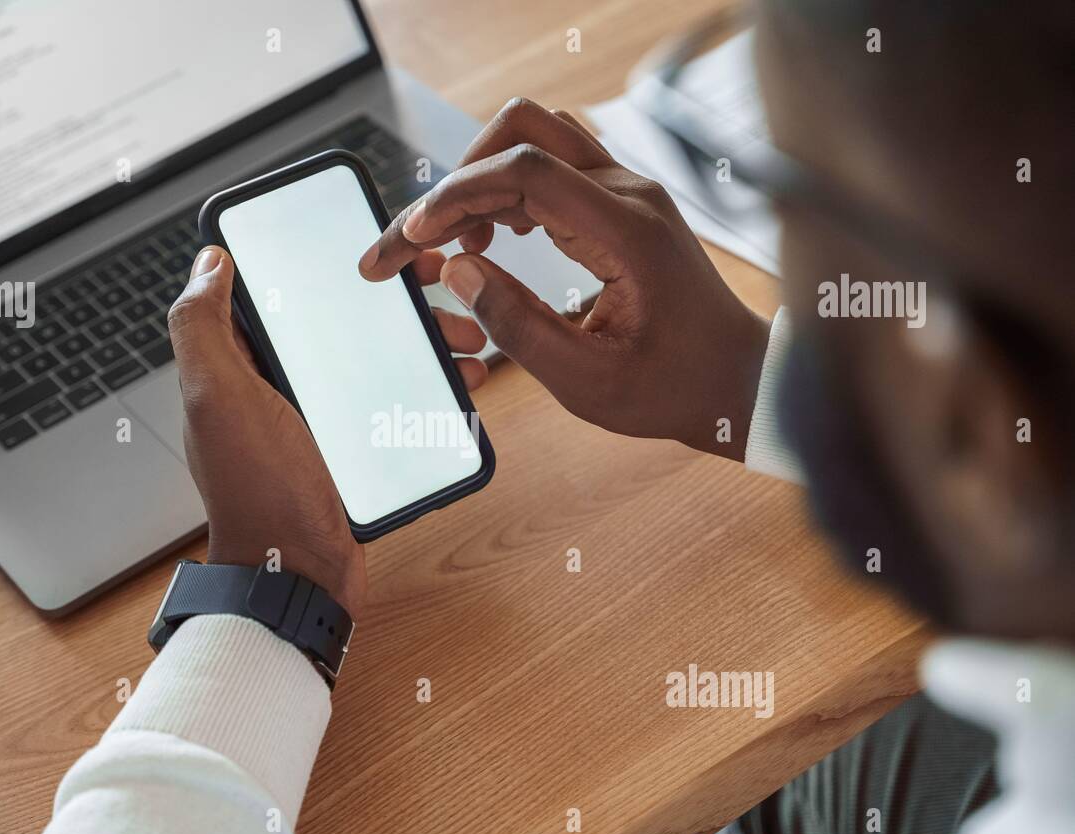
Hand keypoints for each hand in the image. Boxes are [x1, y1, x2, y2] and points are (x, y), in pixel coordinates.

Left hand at [167, 246, 489, 618]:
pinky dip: (427, 386)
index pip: (280, 293)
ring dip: (421, 339)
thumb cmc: (257, 490)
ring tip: (464, 338)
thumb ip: (203, 327)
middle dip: (391, 299)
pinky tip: (458, 380)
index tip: (373, 245)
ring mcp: (317, 418)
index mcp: (240, 366)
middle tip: (438, 284)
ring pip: (375, 358)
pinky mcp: (351, 448)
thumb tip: (208, 261)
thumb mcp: (218, 397)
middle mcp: (274, 387)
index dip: (323, 263)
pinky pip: (392, 401)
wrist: (297, 574)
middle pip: (338, 320)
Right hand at [359, 98, 768, 459]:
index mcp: (628, 231)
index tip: (413, 237)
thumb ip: (517, 326)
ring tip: (450, 243)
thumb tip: (458, 272)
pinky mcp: (620, 203)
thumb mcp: (586, 380)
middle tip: (416, 239)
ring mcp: (628, 191)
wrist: (734, 380)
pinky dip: (506, 191)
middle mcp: (630, 193)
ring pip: (535, 140)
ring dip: (481, 179)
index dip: (456, 195)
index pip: (526, 171)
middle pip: (524, 131)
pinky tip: (487, 241)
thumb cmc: (672, 386)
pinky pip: (551, 167)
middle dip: (457, 178)